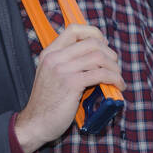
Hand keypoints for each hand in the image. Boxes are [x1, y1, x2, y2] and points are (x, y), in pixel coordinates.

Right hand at [15, 23, 125, 152]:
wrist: (35, 123)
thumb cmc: (46, 103)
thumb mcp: (51, 75)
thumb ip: (66, 63)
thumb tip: (95, 54)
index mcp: (49, 53)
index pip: (74, 29)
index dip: (94, 33)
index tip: (103, 45)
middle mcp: (55, 57)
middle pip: (92, 42)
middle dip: (110, 54)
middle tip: (114, 66)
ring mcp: (62, 70)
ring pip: (99, 57)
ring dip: (114, 68)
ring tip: (117, 78)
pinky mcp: (72, 83)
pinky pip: (101, 74)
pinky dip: (114, 79)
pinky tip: (117, 86)